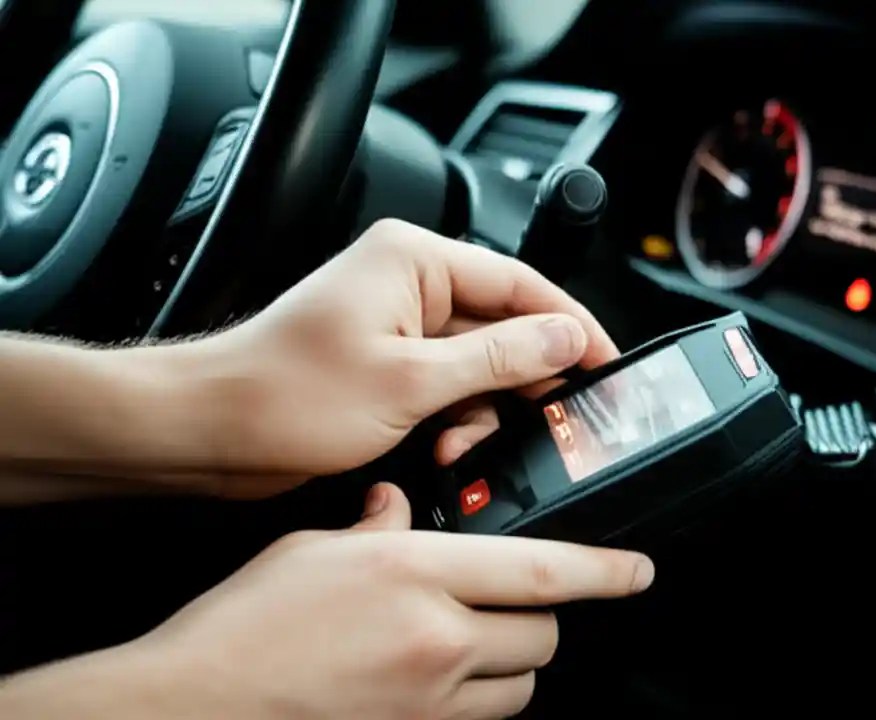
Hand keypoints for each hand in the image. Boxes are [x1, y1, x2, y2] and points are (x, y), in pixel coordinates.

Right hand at [0, 484, 653, 718]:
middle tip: (519, 604)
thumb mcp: (315, 550)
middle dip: (544, 617)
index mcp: (415, 571)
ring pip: (522, 684)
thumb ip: (379, 526)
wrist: (196, 704)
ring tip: (481, 644)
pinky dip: (481, 698)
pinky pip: (482, 719)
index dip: (604, 570)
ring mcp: (429, 697)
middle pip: (544, 633)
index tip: (638, 571)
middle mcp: (436, 637)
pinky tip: (447, 681)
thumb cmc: (246, 624)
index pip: (541, 567)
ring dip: (515, 662)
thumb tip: (402, 512)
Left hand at [188, 219, 618, 496]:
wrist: (211, 433)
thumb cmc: (282, 393)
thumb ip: (498, 358)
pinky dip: (457, 420)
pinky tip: (445, 446)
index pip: (520, 284)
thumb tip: (561, 338)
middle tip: (559, 419)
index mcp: (414, 260)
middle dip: (525, 379)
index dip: (570, 325)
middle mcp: (409, 285)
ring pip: (481, 365)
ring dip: (485, 410)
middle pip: (505, 326)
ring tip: (467, 442)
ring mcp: (399, 328)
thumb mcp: (409, 381)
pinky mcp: (390, 367)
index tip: (605, 363)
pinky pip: (451, 388)